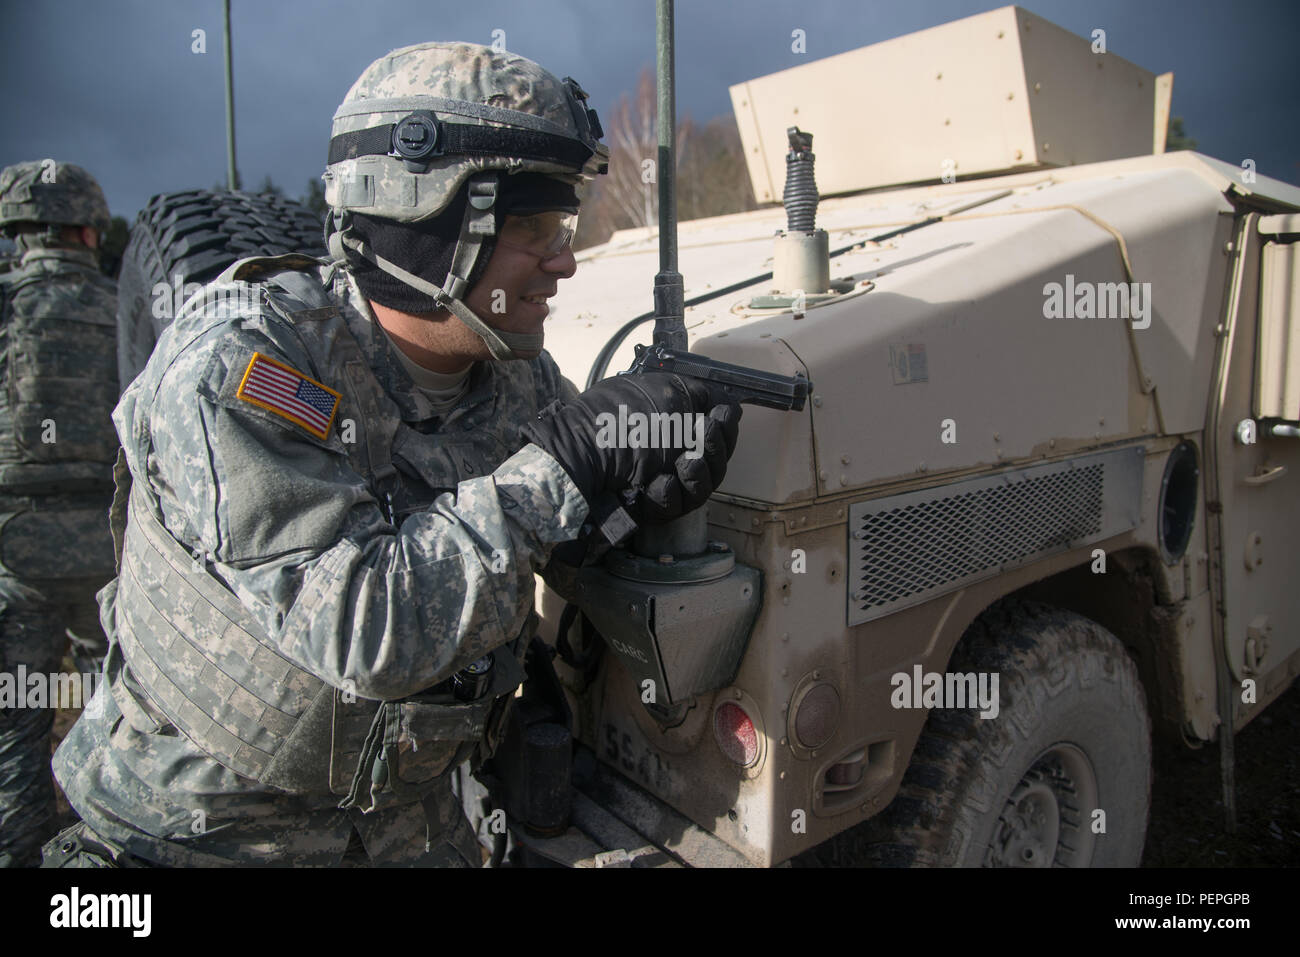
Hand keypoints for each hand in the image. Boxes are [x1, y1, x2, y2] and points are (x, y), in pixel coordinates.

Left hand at [523, 372, 741, 522]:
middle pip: (714, 460)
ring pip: (702, 484)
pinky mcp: (653, 508)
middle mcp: (669, 455)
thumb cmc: (613, 422)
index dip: (723, 424)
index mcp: (671, 426)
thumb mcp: (658, 392)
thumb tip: (726, 401)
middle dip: (717, 445)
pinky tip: (663, 481)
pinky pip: (678, 504)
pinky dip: (673, 492)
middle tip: (711, 430)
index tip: (725, 413)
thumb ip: (695, 394)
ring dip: (701, 468)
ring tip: (690, 459)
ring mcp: (662, 483)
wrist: (577, 458)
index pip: (711, 431)